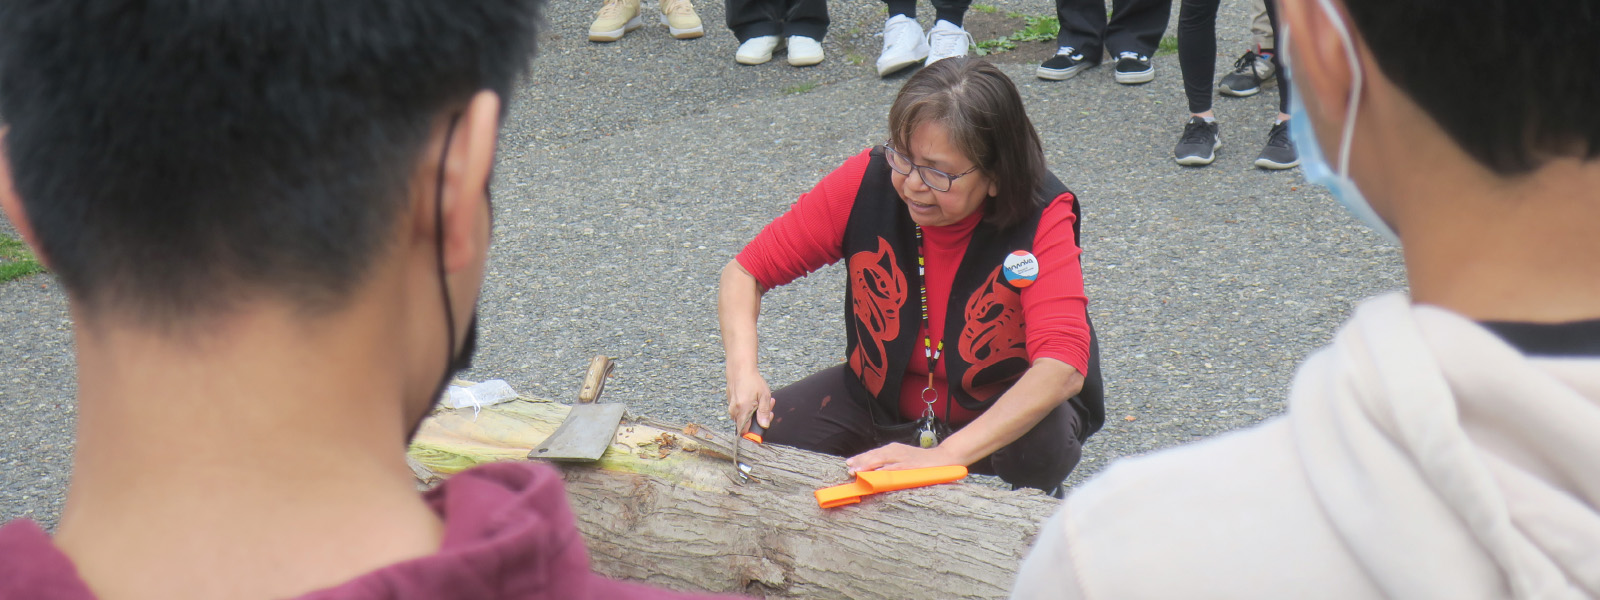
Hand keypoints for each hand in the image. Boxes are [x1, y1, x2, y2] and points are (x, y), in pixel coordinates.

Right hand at [725, 369, 774, 434]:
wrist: (740, 368)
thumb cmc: (752, 380)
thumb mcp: (764, 395)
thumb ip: (764, 412)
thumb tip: (764, 425)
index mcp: (742, 410)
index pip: (744, 432)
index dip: (753, 433)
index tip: (763, 427)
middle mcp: (734, 411)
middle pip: (746, 424)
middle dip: (759, 419)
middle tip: (769, 408)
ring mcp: (731, 407)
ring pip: (744, 417)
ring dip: (755, 413)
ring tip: (763, 400)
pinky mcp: (731, 403)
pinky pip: (740, 410)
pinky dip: (749, 407)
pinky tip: (755, 398)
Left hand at [845, 442, 965, 474]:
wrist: (943, 458)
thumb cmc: (922, 461)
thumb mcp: (903, 459)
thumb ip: (890, 463)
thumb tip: (876, 471)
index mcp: (893, 449)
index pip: (873, 452)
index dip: (861, 458)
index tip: (849, 463)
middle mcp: (896, 450)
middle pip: (874, 455)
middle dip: (861, 462)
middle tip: (849, 468)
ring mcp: (903, 457)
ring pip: (882, 460)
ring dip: (868, 465)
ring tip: (857, 471)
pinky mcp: (910, 465)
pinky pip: (895, 468)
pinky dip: (884, 471)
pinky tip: (876, 474)